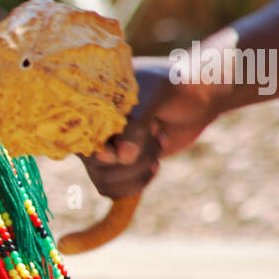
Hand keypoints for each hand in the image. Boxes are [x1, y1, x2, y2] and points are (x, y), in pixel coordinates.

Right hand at [81, 55, 224, 198]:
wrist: (197, 99)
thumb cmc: (173, 87)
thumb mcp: (154, 97)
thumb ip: (135, 126)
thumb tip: (120, 158)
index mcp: (90, 107)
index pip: (81, 137)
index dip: (100, 149)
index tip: (122, 148)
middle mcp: (91, 130)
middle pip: (95, 164)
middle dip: (132, 157)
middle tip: (155, 130)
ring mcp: (103, 151)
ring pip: (105, 182)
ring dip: (138, 170)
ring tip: (158, 144)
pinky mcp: (118, 167)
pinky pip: (115, 190)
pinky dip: (138, 183)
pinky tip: (155, 163)